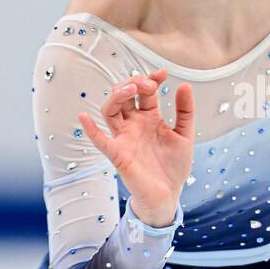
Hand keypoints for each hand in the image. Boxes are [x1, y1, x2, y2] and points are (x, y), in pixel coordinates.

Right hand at [77, 68, 194, 225]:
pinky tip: (84, 116)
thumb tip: (185, 84)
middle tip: (148, 83)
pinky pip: (100, 140)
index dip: (151, 79)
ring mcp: (124, 137)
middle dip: (133, 84)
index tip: (163, 73)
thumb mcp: (185, 135)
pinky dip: (90, 129)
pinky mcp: (117, 154)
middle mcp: (134, 124)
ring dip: (117, 97)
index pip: (145, 92)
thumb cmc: (174, 165)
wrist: (169, 195)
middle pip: (124, 96)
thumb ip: (185, 112)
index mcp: (150, 118)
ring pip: (110, 111)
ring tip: (129, 89)